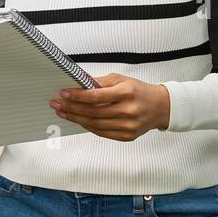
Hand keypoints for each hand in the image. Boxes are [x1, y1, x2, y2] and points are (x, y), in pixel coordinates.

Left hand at [51, 73, 169, 140]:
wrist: (160, 107)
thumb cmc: (139, 91)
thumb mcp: (121, 80)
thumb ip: (100, 83)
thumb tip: (78, 84)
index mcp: (127, 92)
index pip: (96, 96)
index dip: (77, 96)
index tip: (63, 93)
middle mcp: (128, 110)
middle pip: (93, 112)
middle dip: (71, 108)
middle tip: (57, 104)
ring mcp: (128, 126)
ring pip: (95, 124)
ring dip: (76, 119)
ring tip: (63, 113)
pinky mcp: (126, 136)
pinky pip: (101, 133)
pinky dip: (87, 126)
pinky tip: (78, 120)